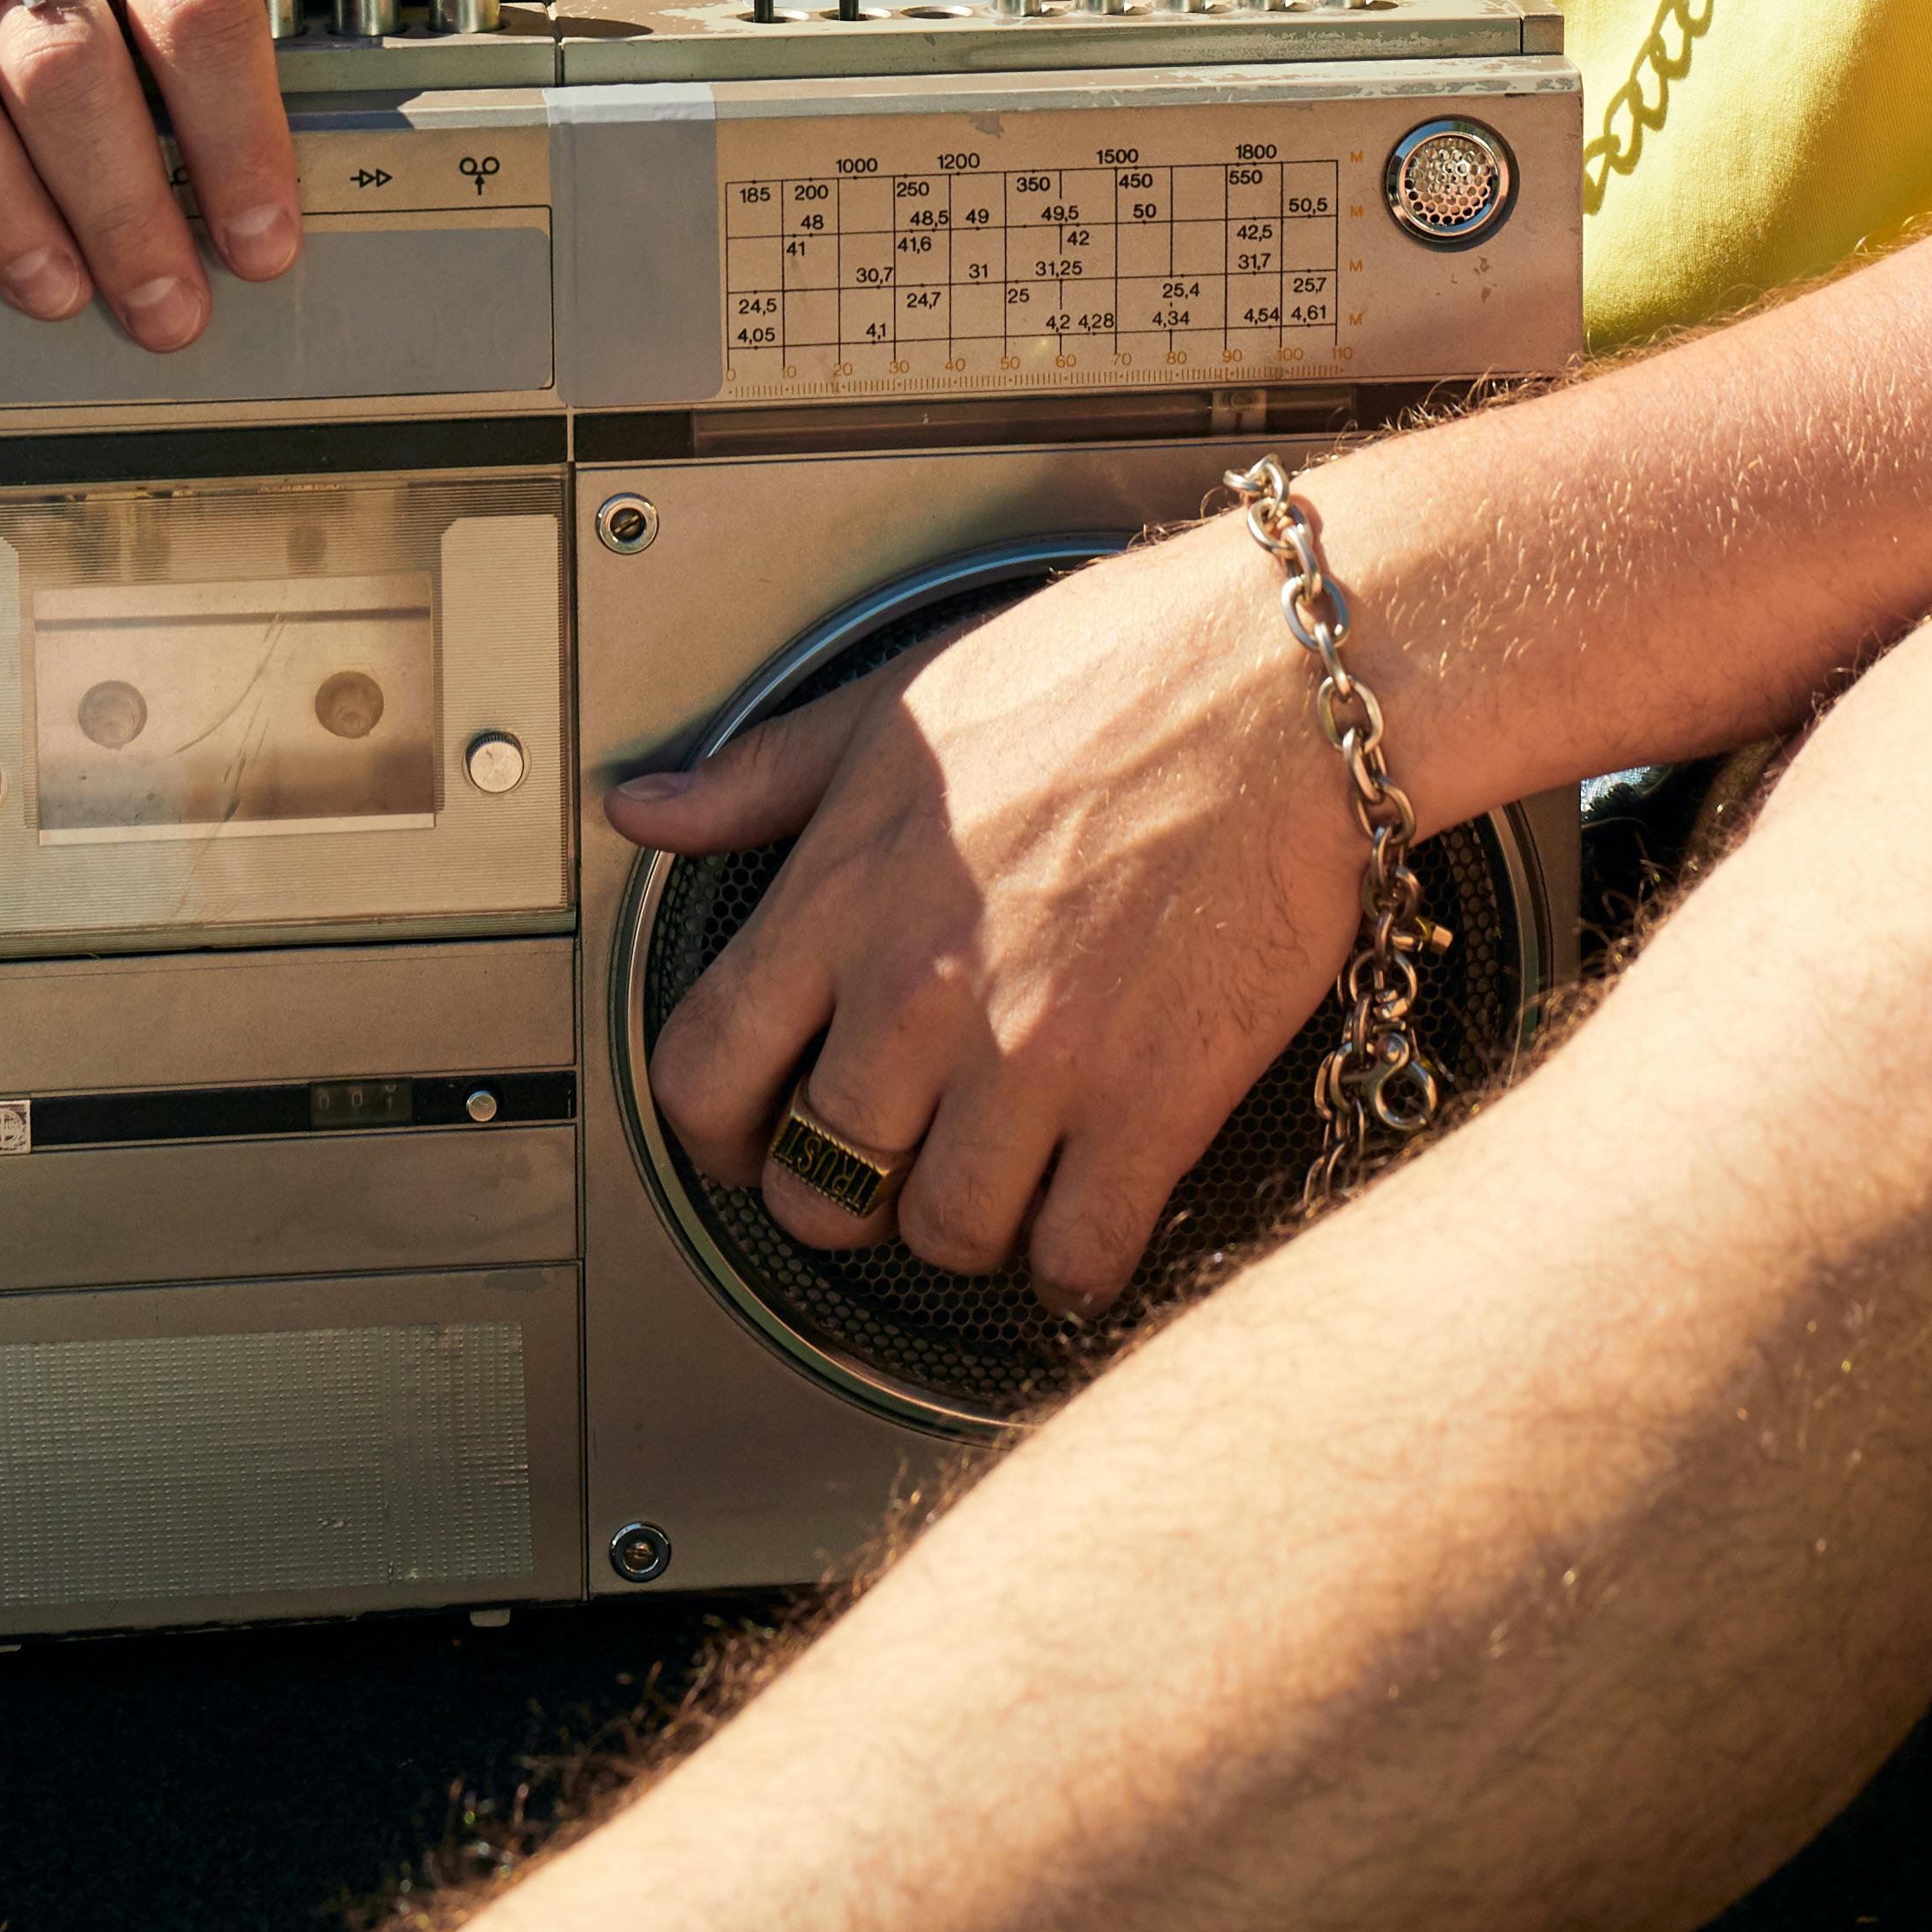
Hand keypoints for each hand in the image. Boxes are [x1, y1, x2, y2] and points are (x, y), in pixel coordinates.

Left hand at [611, 530, 1374, 1317]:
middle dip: (841, 1189)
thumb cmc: (1111, 668)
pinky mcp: (1150, 1100)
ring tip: (993, 1178)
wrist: (1286, 681)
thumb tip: (645, 806)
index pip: (704, 1071)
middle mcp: (920, 991)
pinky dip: (1074, 1264)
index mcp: (844, 893)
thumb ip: (762, 775)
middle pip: (818, 1183)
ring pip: (942, 1234)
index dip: (712, 1132)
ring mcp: (1035, 1057)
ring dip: (961, 1225)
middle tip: (884, 1162)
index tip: (746, 1137)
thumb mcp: (901, 699)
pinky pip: (1076, 1255)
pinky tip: (1085, 1218)